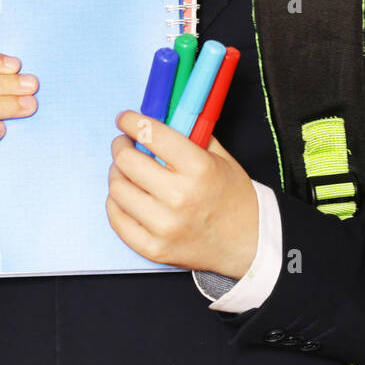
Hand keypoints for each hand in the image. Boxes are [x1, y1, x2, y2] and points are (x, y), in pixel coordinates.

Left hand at [105, 113, 257, 277]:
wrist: (248, 244)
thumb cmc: (233, 196)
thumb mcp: (220, 157)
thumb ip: (190, 133)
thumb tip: (159, 115)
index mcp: (199, 168)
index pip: (151, 134)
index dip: (131, 121)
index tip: (125, 119)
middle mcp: (180, 197)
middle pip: (127, 161)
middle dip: (121, 146)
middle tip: (125, 144)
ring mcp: (165, 226)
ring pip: (117, 189)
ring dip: (117, 174)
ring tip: (126, 171)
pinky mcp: (154, 249)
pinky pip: (117, 220)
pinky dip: (116, 203)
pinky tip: (126, 195)